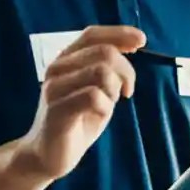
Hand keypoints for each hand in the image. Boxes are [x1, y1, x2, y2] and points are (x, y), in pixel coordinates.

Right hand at [17, 26, 146, 180]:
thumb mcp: (98, 89)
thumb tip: (133, 45)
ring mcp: (54, 88)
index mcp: (66, 59)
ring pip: (101, 72)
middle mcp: (57, 68)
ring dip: (114, 89)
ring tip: (108, 104)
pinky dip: (106, 106)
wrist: (48, 155)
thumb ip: (109, 69)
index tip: (141, 41)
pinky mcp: (56, 109)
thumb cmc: (77, 120)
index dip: (119, 33)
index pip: (92, 34)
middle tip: (127, 92)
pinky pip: (94, 96)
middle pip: (104, 52)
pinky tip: (100, 115)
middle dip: (126, 70)